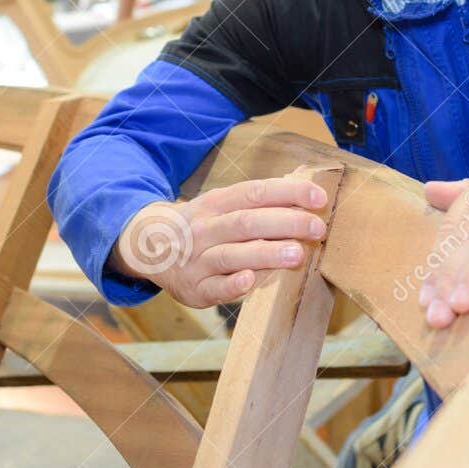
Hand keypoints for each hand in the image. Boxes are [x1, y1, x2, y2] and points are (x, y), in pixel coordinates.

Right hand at [110, 176, 327, 307]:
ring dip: (267, 254)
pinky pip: (215, 288)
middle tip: (317, 228)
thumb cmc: (203, 225)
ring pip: (233, 254)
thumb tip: (300, 178)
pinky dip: (232, 285)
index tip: (319, 198)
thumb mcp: (223, 203)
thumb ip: (260, 195)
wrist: (149, 249)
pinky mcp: (196, 289)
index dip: (288, 193)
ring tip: (298, 254)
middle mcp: (207, 229)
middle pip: (247, 222)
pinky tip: (251, 280)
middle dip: (286, 223)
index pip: (255, 192)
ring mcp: (199, 259)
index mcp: (217, 203)